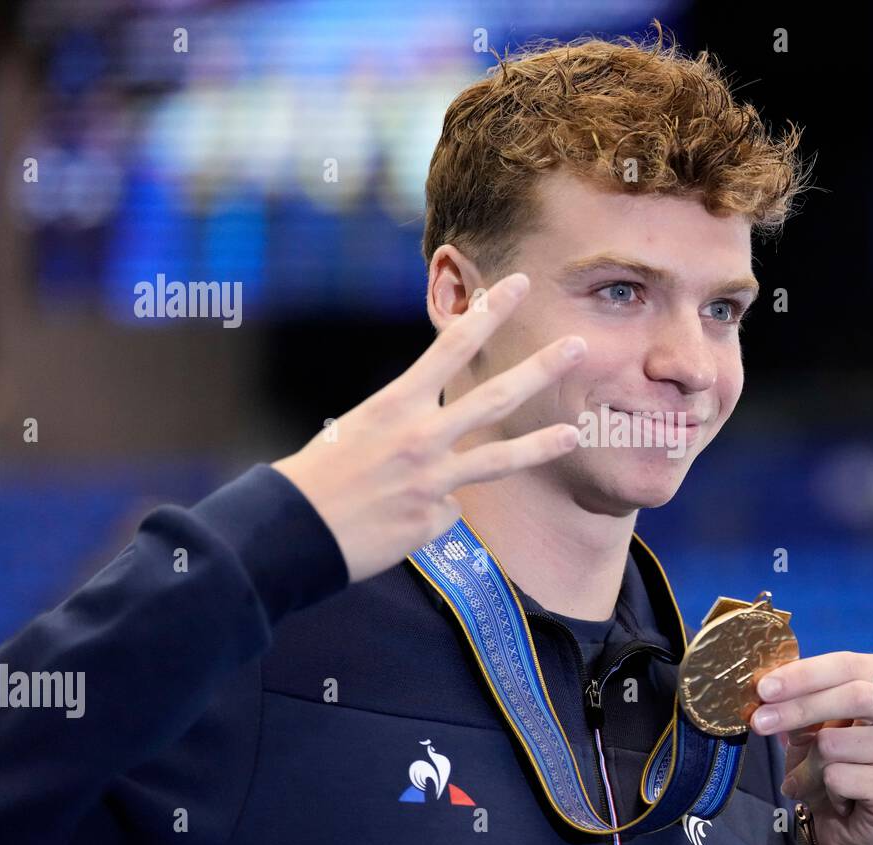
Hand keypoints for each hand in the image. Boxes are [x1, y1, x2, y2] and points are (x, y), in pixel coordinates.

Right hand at [272, 272, 586, 582]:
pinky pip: (447, 509)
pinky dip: (429, 511)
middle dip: (542, 368)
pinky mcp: (433, 520)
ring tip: (575, 433)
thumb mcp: (362, 428)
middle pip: (496, 396)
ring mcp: (432, 481)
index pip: (452, 346)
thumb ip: (410, 423)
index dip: (490, 313)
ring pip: (499, 459)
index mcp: (396, 404)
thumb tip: (449, 441)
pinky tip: (397, 519)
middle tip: (578, 344)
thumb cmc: (321, 475)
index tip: (520, 285)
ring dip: (541, 445)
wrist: (293, 532)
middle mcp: (421, 437)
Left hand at [750, 652, 872, 844]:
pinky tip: (836, 795)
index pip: (849, 665)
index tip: (765, 688)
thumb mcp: (817, 719)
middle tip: (759, 722)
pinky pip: (840, 778)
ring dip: (807, 763)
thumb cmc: (837, 755)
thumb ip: (802, 697)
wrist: (854, 816)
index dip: (804, 674)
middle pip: (853, 697)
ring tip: (811, 774)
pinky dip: (822, 788)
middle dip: (798, 708)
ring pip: (837, 744)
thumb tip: (768, 689)